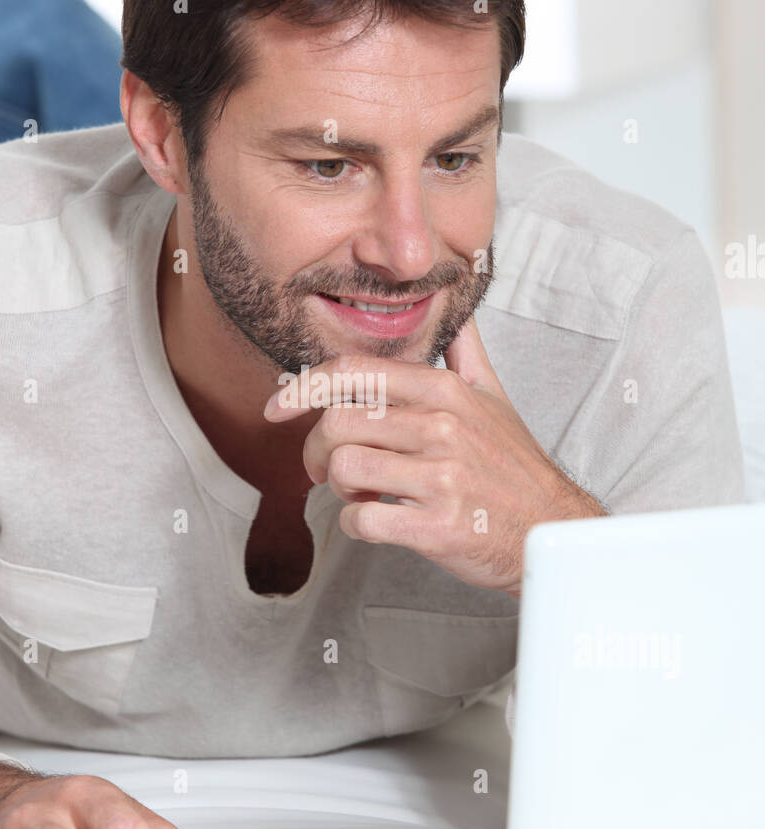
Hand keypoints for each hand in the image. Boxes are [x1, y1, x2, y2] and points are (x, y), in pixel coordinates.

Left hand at [264, 315, 604, 595]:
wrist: (550, 527)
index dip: (303, 388)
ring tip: (361, 494)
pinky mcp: (438, 526)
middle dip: (318, 451)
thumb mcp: (494, 395)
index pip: (354, 374)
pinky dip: (355, 525)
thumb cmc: (514, 467)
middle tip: (327, 469)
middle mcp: (442, 427)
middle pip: (337, 424)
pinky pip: (363, 520)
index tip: (277, 408)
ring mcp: (442, 477)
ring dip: (338, 489)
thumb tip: (450, 301)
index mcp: (446, 392)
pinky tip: (375, 521)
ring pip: (344, 469)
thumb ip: (463, 349)